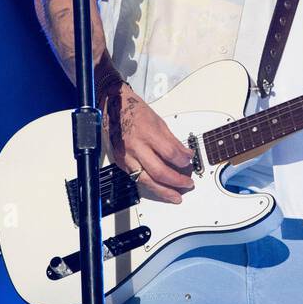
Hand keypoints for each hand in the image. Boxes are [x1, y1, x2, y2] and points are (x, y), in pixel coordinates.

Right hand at [102, 82, 195, 202]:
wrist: (113, 108)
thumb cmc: (135, 112)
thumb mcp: (159, 122)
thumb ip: (172, 141)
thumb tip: (186, 155)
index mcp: (147, 134)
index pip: (170, 153)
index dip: (183, 161)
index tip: (189, 162)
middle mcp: (136, 147)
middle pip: (158, 172)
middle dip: (176, 182)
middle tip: (187, 184)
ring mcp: (127, 157)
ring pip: (146, 181)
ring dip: (163, 191)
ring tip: (175, 196)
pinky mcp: (121, 163)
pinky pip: (137, 179)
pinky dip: (150, 185)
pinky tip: (159, 188)